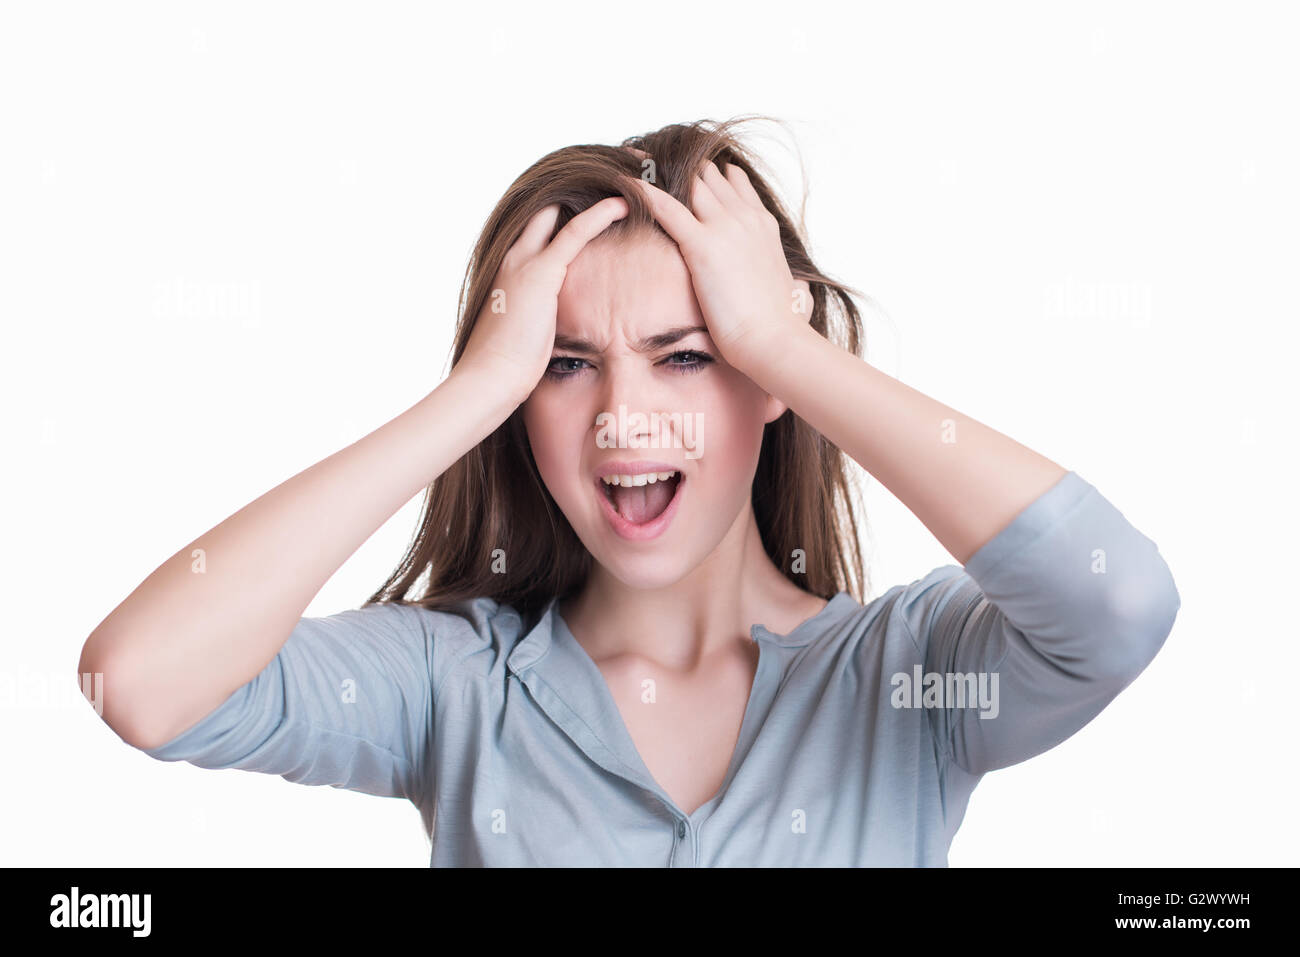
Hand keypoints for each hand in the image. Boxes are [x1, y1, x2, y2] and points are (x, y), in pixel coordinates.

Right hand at [457, 196, 628, 402]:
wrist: (489, 378)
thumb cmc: (506, 366)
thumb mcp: (525, 332)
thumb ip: (539, 318)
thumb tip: (554, 328)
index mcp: (510, 270)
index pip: (540, 226)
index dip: (567, 211)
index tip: (597, 203)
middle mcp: (514, 256)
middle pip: (547, 208)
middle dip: (579, 190)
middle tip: (614, 177)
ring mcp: (524, 260)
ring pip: (561, 210)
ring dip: (594, 193)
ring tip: (627, 182)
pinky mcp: (540, 271)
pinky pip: (576, 231)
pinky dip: (602, 214)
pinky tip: (625, 204)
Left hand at [625, 161, 811, 373]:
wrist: (772, 337)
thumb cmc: (779, 323)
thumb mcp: (789, 288)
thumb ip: (783, 278)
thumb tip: (795, 289)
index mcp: (762, 225)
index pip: (734, 184)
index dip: (713, 176)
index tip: (695, 173)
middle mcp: (744, 217)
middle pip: (709, 177)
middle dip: (684, 169)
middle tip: (654, 163)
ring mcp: (724, 227)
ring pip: (691, 183)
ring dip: (665, 175)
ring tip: (639, 164)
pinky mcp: (702, 244)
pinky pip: (667, 208)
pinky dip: (645, 192)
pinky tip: (627, 182)